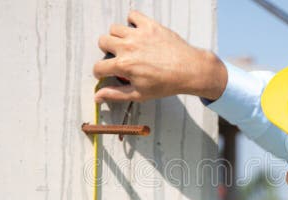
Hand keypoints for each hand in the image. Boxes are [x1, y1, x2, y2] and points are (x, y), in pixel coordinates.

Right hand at [93, 11, 226, 102]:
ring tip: (127, 44)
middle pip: (103, 41)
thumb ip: (116, 94)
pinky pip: (132, 15)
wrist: (189, 70)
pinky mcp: (149, 26)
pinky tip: (137, 31)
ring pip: (114, 28)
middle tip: (118, 56)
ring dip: (117, 36)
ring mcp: (138, 34)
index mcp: (124, 65)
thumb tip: (98, 96)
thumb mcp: (139, 94)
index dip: (100, 72)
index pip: (98, 66)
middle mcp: (128, 47)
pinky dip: (132, 21)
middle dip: (107, 50)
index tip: (105, 72)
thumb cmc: (167, 83)